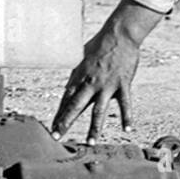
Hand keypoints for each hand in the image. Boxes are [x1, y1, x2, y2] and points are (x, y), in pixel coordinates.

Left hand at [51, 0, 161, 142]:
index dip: (59, 114)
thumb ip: (76, 74)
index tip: (52, 128)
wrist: (120, 35)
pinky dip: (127, 117)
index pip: (66, 99)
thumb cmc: (100, 44)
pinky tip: (127, 130)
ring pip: (98, 110)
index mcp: (79, 76)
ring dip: (94, 128)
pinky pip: (125, 104)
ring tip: (90, 143)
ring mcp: (107, 85)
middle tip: (57, 137)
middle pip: (76, 106)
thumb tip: (69, 87)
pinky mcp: (122, 84)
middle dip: (65, 123)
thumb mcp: (81, 57)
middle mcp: (91, 83)